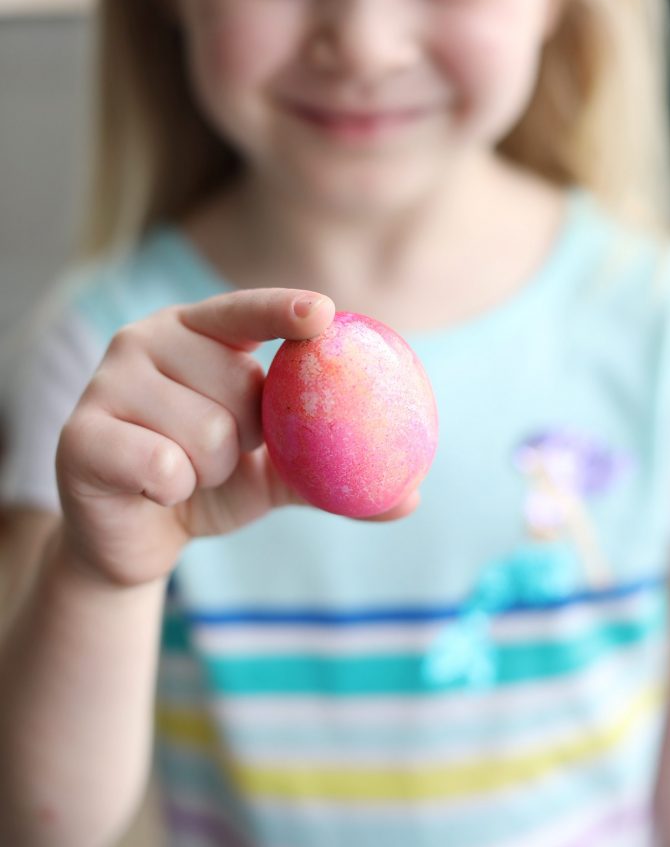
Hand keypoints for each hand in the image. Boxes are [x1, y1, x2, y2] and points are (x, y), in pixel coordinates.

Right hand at [55, 289, 417, 588]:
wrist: (137, 537)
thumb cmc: (208, 484)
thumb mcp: (275, 473)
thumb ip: (332, 472)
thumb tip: (412, 496)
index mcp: (197, 330)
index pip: (243, 309)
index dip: (282, 309)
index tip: (324, 315)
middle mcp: (145, 339)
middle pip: (238, 386)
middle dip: (246, 438)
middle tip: (220, 449)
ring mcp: (107, 381)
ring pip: (204, 431)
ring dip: (209, 472)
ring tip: (184, 471)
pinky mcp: (79, 433)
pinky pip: (161, 464)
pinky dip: (173, 490)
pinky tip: (153, 488)